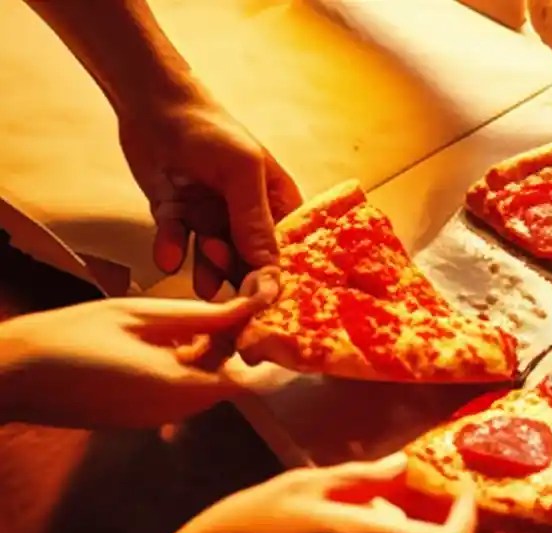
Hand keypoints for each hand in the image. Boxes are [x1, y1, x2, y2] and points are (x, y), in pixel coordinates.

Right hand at [0, 295, 270, 427]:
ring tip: (167, 321)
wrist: (10, 375)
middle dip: (224, 345)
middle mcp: (174, 412)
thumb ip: (198, 317)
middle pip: (224, 380)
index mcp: (178, 388)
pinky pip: (175, 390)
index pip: (245, 376)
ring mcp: (156, 419)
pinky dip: (177, 365)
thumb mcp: (137, 315)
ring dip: (199, 353)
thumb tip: (247, 312)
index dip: (249, 344)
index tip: (242, 312)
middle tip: (204, 307)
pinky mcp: (139, 418)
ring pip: (201, 384)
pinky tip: (147, 341)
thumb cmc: (68, 336)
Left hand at [117, 88, 301, 298]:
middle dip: (237, 273)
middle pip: (251, 263)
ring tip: (197, 263)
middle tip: (223, 274)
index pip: (287, 250)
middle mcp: (247, 217)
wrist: (151, 104)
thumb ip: (254, 220)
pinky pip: (177, 245)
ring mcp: (213, 219)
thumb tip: (270, 271)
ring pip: (214, 261)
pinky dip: (172, 250)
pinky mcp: (178, 219)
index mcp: (278, 203)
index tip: (265, 297)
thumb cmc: (209, 128)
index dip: (278, 274)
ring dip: (206, 268)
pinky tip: (168, 253)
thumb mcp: (241, 172)